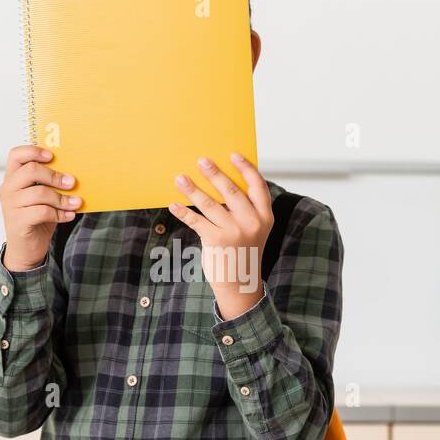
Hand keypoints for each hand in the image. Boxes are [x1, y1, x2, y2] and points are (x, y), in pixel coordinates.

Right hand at [0, 145, 80, 270]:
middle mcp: (8, 189)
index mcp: (12, 178)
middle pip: (30, 170)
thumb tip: (72, 174)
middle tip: (72, 182)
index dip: (34, 151)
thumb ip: (49, 184)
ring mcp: (11, 205)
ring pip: (39, 193)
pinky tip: (68, 216)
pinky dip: (59, 213)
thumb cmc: (36, 219)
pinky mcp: (18, 221)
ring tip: (76, 203)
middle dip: (55, 176)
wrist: (26, 250)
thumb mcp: (42, 198)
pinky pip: (42, 212)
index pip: (16, 155)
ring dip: (62, 198)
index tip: (52, 156)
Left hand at [168, 154, 272, 319]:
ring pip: (210, 204)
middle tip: (202, 160)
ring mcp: (234, 232)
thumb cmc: (243, 251)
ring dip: (192, 189)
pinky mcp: (217, 241)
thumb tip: (221, 182)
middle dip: (215, 173)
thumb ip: (245, 210)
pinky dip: (184, 212)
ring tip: (180, 178)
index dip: (246, 169)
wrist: (240, 284)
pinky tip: (174, 205)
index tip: (234, 155)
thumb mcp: (254, 230)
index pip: (258, 186)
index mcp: (265, 217)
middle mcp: (251, 222)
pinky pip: (197, 221)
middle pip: (232, 191)